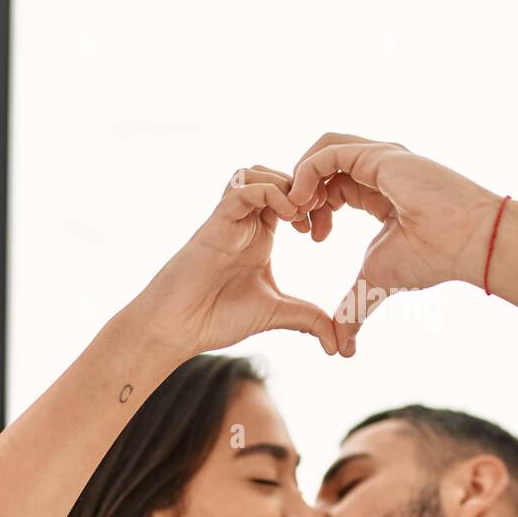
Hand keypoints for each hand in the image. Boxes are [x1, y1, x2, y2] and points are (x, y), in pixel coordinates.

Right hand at [129, 166, 339, 357]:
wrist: (178, 327)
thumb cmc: (218, 317)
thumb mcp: (276, 314)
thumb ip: (308, 320)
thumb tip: (339, 343)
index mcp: (261, 235)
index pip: (292, 197)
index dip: (315, 204)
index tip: (325, 230)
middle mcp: (246, 221)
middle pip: (277, 176)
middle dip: (305, 188)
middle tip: (320, 215)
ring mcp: (230, 218)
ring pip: (257, 172)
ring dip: (286, 184)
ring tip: (302, 215)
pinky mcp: (217, 222)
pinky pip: (243, 188)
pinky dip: (270, 192)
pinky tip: (289, 216)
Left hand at [284, 133, 501, 353]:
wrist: (467, 242)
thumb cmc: (432, 259)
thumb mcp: (378, 283)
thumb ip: (355, 308)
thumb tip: (342, 349)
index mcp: (381, 193)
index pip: (334, 187)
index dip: (315, 209)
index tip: (313, 238)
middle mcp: (380, 169)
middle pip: (324, 167)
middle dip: (304, 194)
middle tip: (300, 227)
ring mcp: (380, 158)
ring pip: (324, 150)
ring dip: (302, 178)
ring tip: (297, 211)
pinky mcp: (379, 155)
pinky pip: (329, 152)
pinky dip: (307, 171)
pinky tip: (304, 202)